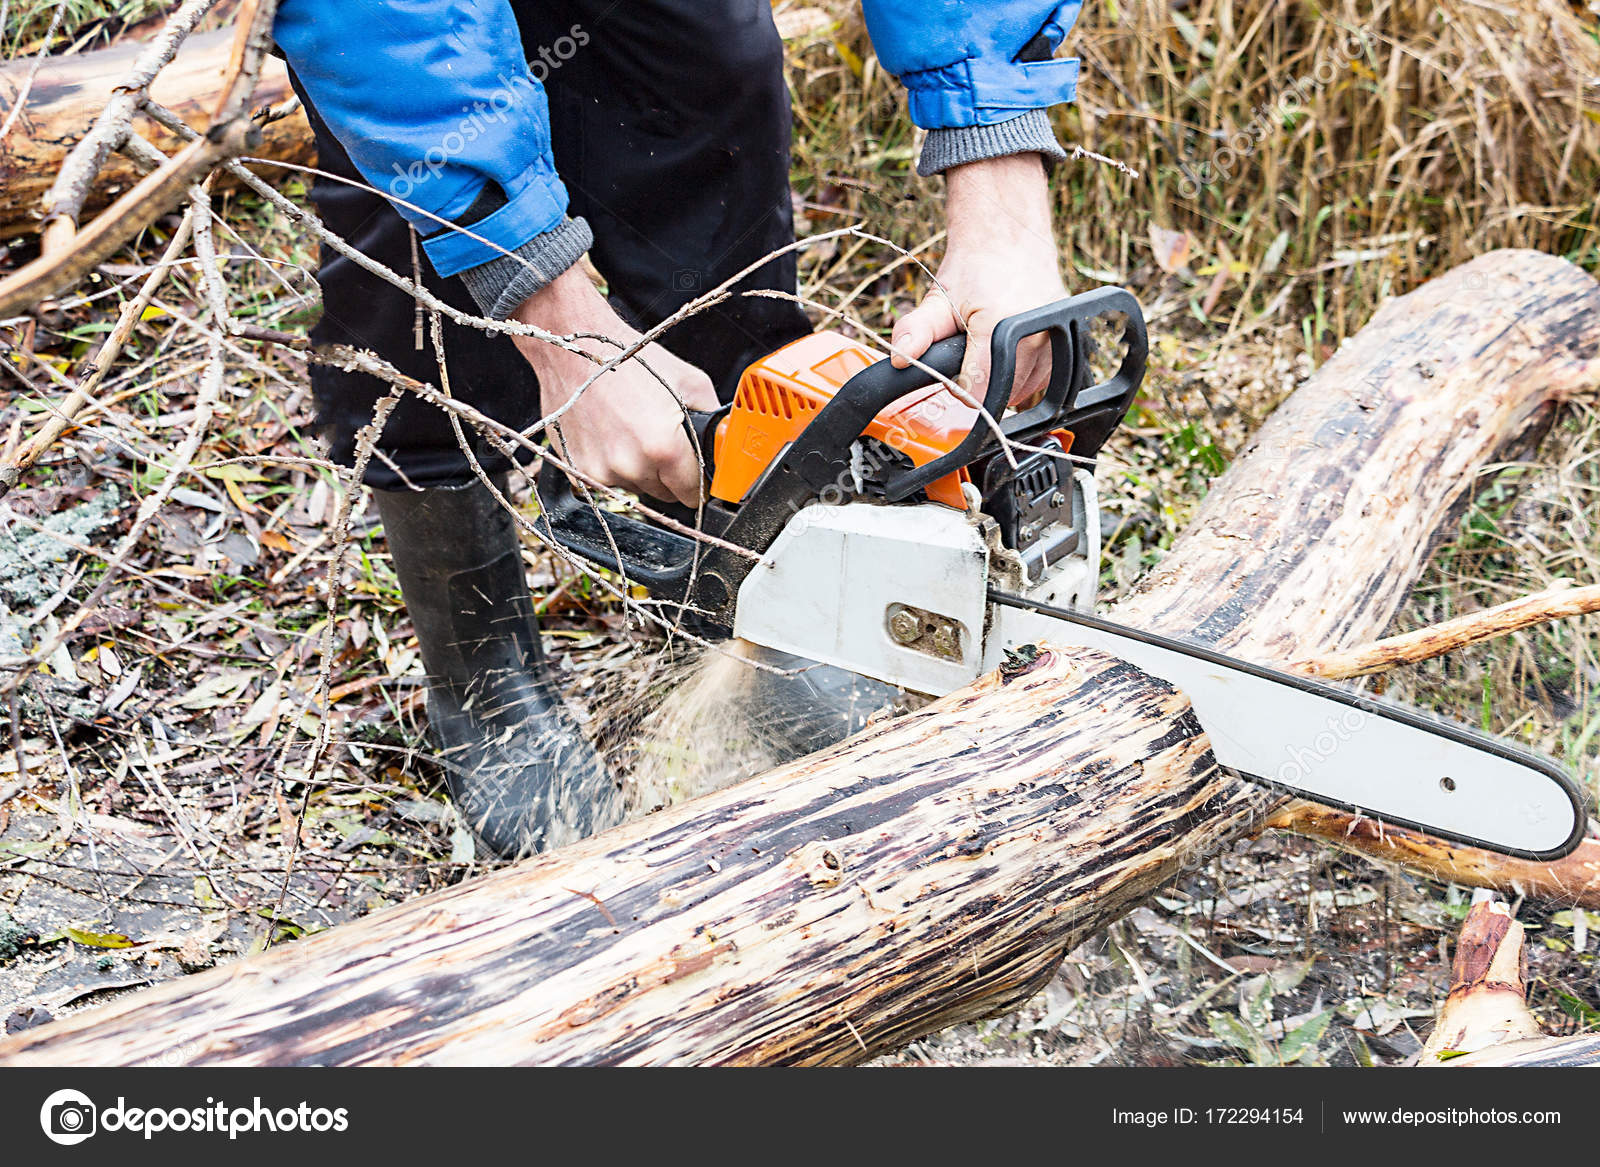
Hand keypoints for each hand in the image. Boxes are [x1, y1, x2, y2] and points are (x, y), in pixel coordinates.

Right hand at [511, 267, 718, 507]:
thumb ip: (713, 417)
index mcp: (664, 448)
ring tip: (632, 431)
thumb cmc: (627, 359)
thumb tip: (726, 439)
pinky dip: (613, 465)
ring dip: (640, 470)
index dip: (698, 484)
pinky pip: (607, 480)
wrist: (574, 349)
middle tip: (662, 441)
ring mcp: (602, 471)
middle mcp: (632, 465)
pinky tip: (611, 435)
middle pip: (665, 494)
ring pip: (636, 487)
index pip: (693, 494)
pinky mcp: (579, 469)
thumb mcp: (689, 380)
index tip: (697, 476)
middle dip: (670, 474)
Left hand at [890, 153, 1066, 410]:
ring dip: (1003, 382)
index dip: (959, 387)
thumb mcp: (939, 299)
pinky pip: (1044, 379)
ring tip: (990, 347)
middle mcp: (1036, 333)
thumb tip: (899, 360)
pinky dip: (1024, 376)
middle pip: (1001, 394)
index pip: (977, 390)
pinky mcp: (1068, 340)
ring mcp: (1057, 337)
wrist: (1009, 237)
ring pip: (1024, 391)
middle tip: (970, 351)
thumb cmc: (973, 269)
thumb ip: (916, 331)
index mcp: (1001, 325)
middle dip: (980, 382)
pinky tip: (1011, 353)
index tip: (954, 369)